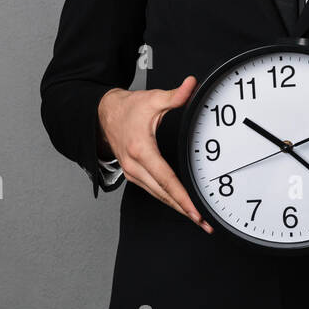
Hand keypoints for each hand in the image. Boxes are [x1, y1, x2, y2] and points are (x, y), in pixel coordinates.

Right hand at [97, 76, 212, 233]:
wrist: (103, 115)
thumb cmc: (128, 108)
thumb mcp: (152, 99)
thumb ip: (175, 95)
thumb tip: (192, 84)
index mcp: (141, 150)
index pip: (166, 179)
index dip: (182, 197)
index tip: (195, 210)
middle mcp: (135, 166)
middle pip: (163, 194)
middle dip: (185, 210)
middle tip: (205, 223)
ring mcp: (132, 172)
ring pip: (158, 196)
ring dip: (177, 208)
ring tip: (197, 219)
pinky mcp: (133, 174)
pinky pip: (153, 191)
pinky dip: (168, 200)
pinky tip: (180, 205)